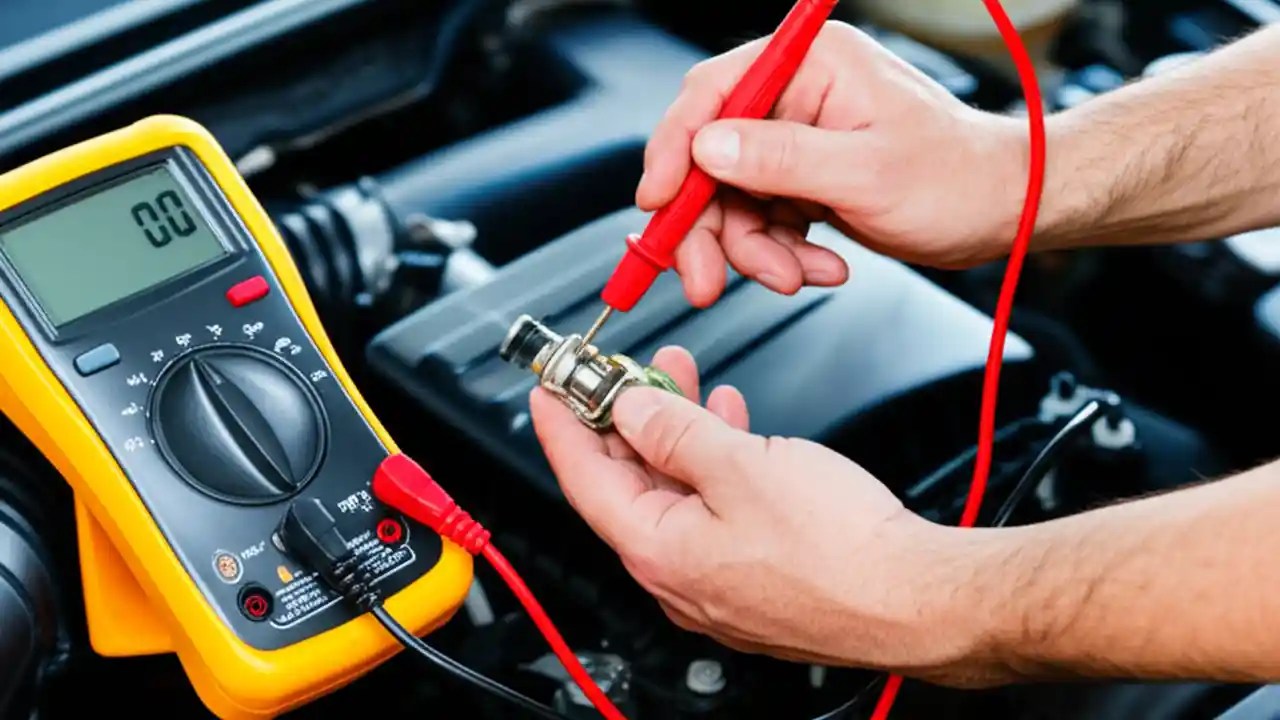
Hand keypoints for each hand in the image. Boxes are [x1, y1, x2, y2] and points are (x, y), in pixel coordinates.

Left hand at [530, 346, 1012, 686]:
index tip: (549, 387)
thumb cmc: (840, 550)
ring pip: (672, 495)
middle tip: (622, 371)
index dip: (561, 424)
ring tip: (679, 381)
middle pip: (626, 486)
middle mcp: (677, 576)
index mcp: (657, 549)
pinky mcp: (752, 578)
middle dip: (623, 418)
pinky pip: (709, 514)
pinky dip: (709, 465)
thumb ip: (674, 431)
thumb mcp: (740, 465)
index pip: (583, 479)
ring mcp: (714, 582)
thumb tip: (630, 409)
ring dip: (671, 434)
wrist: (915, 599)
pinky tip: (727, 429)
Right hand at [640, 21, 1026, 306]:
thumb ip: (780, 159)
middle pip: (710, 157)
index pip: (713, 94)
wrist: (1000, 213)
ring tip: (795, 275)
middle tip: (706, 277)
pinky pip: (762, 220)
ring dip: (753, 250)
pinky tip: (816, 266)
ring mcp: (798, 139)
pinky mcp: (803, 178)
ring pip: (732, 199)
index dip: (674, 150)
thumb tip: (708, 148)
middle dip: (710, 225)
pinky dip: (779, 253)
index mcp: (811, 64)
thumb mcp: (865, 173)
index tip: (657, 202)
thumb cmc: (957, 179)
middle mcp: (797, 95)